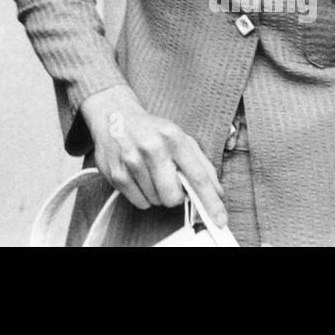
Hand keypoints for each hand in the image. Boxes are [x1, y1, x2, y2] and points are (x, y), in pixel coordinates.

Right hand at [79, 85, 226, 225]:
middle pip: (173, 196)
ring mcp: (131, 160)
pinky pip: (140, 203)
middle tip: (169, 180)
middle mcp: (151, 147)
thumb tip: (217, 192)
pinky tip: (139, 177)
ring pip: (156, 201)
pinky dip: (143, 196)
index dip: (210, 201)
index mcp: (173, 137)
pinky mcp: (116, 173)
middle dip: (175, 195)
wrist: (114, 115)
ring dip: (157, 193)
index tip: (220, 219)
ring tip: (150, 172)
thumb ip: (202, 164)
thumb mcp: (180, 138)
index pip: (197, 176)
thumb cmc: (152, 130)